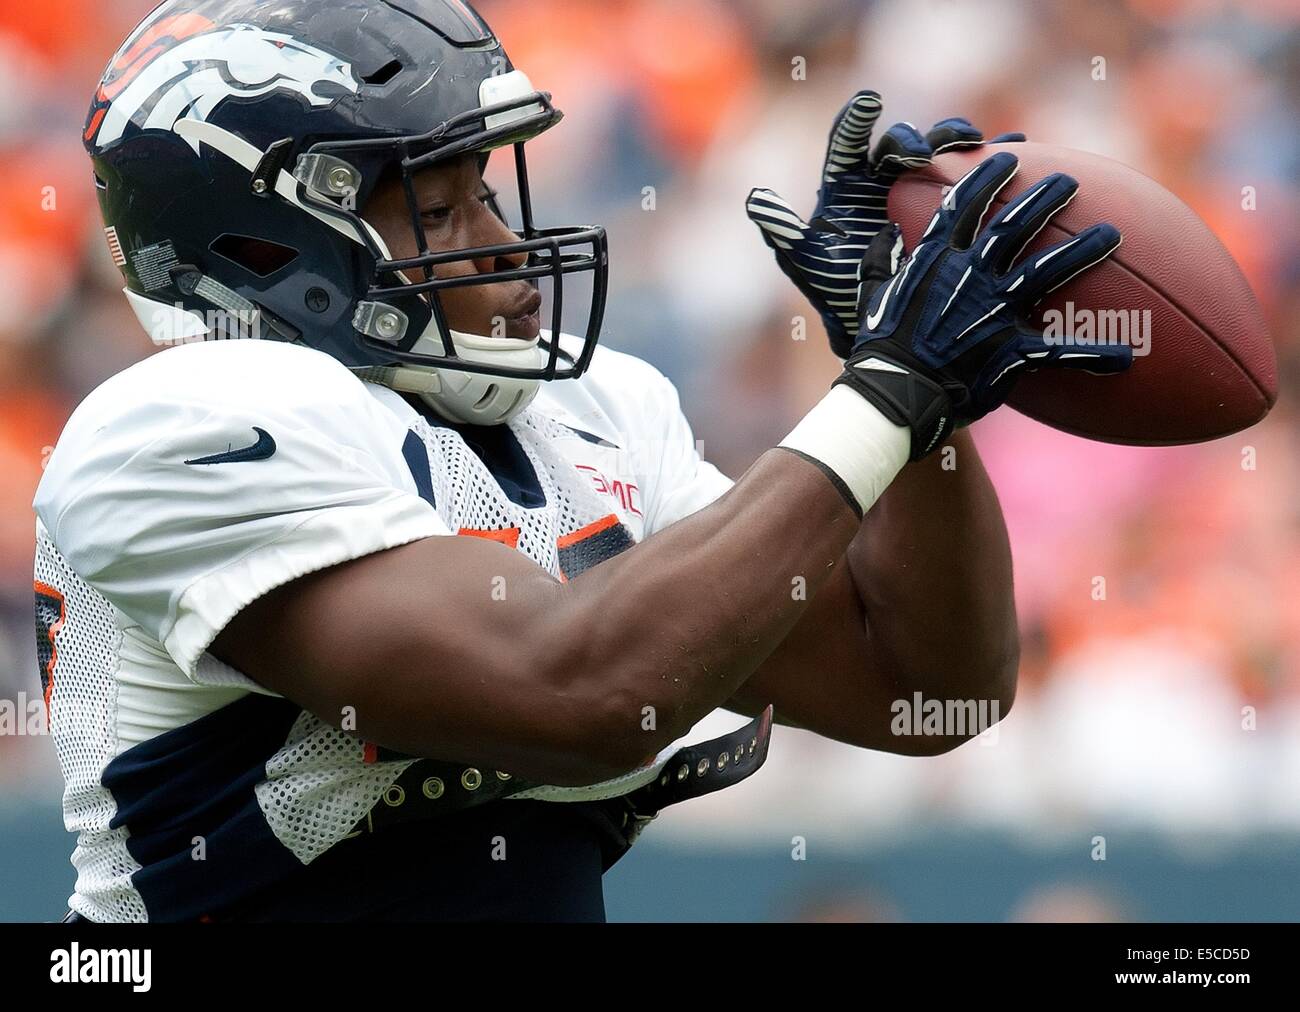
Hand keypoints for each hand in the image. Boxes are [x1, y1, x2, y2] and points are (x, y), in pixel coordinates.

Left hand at [747, 89, 1025, 358]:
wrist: (876, 327)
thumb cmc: (837, 294)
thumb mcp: (808, 266)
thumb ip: (783, 231)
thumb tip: (755, 197)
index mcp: (844, 186)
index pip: (848, 143)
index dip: (856, 120)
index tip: (869, 103)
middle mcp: (880, 180)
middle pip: (899, 144)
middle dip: (916, 139)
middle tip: (927, 151)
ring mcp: (917, 190)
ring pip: (939, 150)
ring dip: (957, 140)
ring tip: (975, 143)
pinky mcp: (949, 204)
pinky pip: (973, 171)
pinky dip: (994, 154)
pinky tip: (1017, 147)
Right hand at [838, 152, 1129, 460]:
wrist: (894, 395)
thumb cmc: (878, 349)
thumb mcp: (868, 298)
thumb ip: (877, 263)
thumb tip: (882, 234)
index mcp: (933, 262)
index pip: (963, 206)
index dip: (988, 178)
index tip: (1010, 157)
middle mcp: (968, 277)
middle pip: (1014, 226)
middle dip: (1044, 198)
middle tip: (1069, 182)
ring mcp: (993, 312)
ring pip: (1046, 271)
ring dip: (1083, 250)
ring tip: (1112, 233)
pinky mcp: (1009, 351)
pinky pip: (1059, 352)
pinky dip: (1094, 355)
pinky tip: (1127, 356)